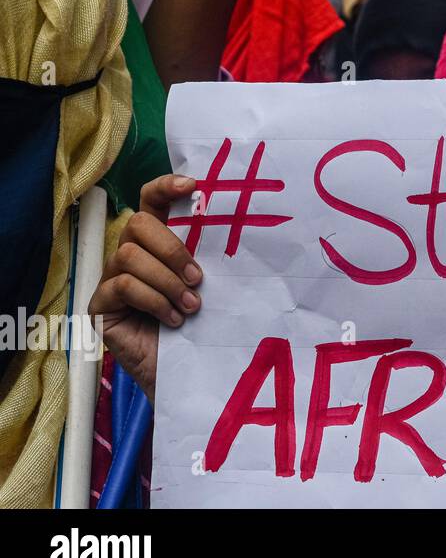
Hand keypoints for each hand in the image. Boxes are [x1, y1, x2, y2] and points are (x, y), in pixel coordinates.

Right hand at [89, 176, 204, 402]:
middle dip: (172, 249)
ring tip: (190, 306)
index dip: (165, 186)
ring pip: (128, 255)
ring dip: (166, 281)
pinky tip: (173, 319)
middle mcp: (130, 255)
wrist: (190, 372)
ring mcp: (111, 280)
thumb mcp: (211, 283)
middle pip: (137, 223)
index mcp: (158, 243)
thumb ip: (209, 254)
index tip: (193, 186)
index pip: (150, 200)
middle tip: (198, 279)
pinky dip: (153, 300)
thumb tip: (234, 221)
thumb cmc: (204, 324)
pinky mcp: (100, 307)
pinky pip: (121, 286)